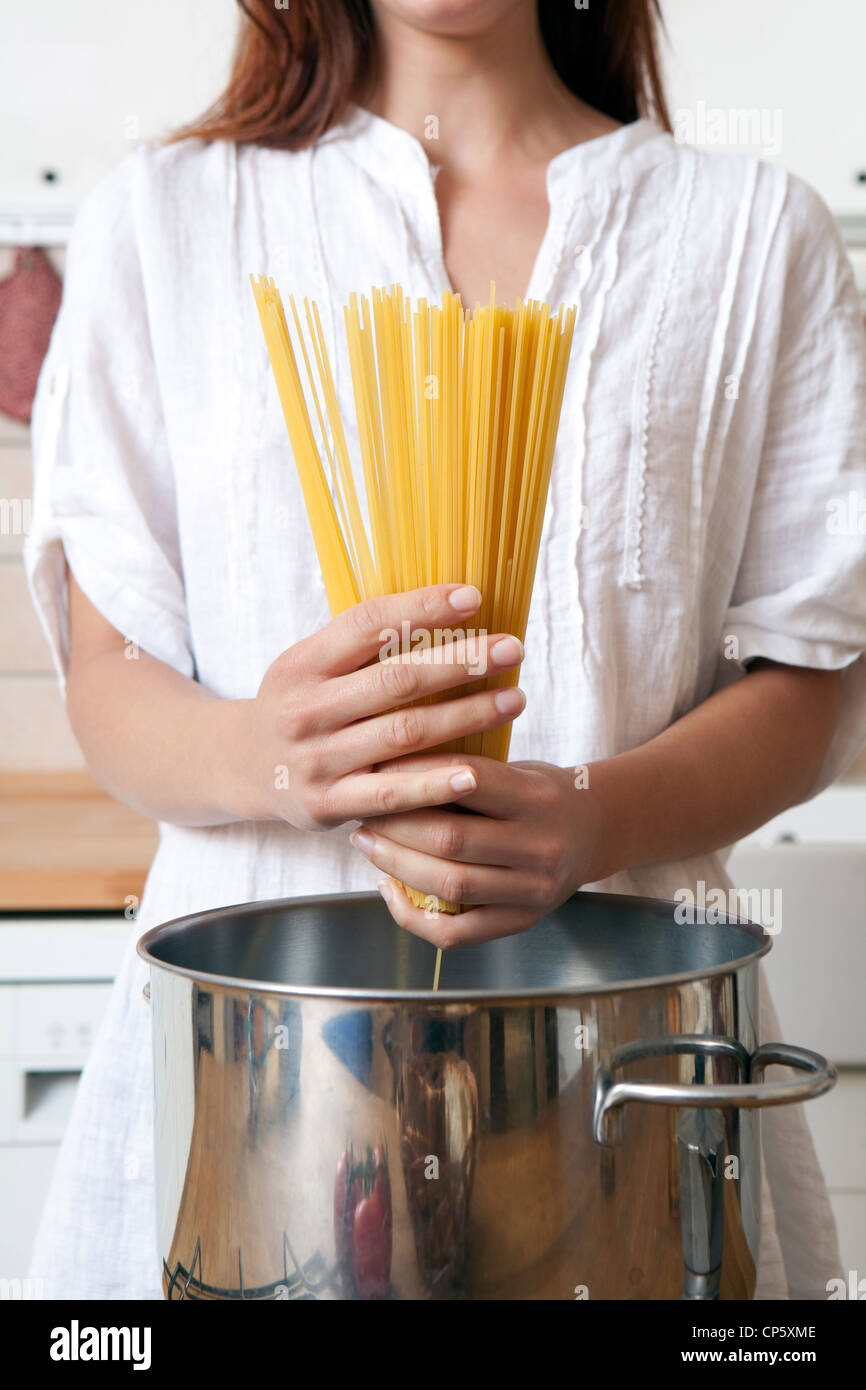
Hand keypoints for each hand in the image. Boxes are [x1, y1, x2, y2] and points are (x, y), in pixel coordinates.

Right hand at [235, 584, 525, 829]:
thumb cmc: (298, 706)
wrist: (241, 769)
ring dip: (465, 716)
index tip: (474, 596)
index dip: (422, 608)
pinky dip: (434, 783)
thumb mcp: (309, 666)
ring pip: (403, 734)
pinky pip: (391, 793)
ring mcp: (317, 760)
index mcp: (302, 665)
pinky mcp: (327, 805)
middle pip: (396, 680)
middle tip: (512, 648)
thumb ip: (360, 644)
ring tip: (513, 699)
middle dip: (461, 662)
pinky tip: (475, 772)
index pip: (368, 624)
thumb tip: (444, 604)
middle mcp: (306, 710)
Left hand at [350, 756, 612, 946]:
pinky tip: (390, 891)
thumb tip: (388, 769)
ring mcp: (534, 889)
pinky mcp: (524, 920)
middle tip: (363, 810)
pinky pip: (458, 933)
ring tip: (367, 843)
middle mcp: (540, 845)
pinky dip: (414, 917)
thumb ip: (468, 774)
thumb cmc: (541, 793)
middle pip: (450, 839)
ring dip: (396, 865)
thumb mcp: (518, 769)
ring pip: (450, 885)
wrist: (598, 830)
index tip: (378, 769)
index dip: (415, 775)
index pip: (467, 781)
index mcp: (537, 797)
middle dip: (395, 825)